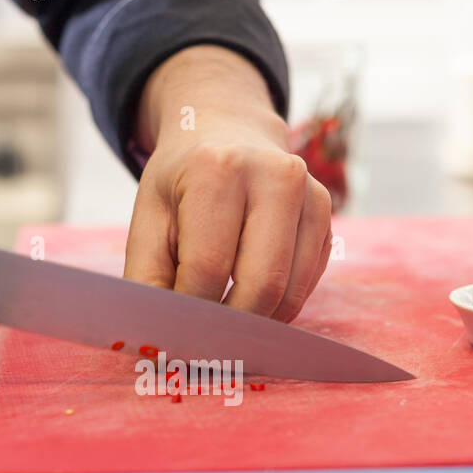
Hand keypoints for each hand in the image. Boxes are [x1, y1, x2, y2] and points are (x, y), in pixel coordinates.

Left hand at [125, 45, 331, 320]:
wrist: (227, 131)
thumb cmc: (183, 182)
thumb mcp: (149, 219)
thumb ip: (146, 278)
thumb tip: (156, 341)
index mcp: (219, 169)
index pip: (208, 269)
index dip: (189, 313)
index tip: (175, 332)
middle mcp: (275, 175)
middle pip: (259, 286)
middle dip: (229, 327)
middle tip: (203, 341)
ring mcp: (310, 195)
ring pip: (289, 294)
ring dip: (255, 322)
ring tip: (224, 320)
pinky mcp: (326, 216)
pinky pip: (306, 285)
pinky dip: (277, 305)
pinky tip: (250, 295)